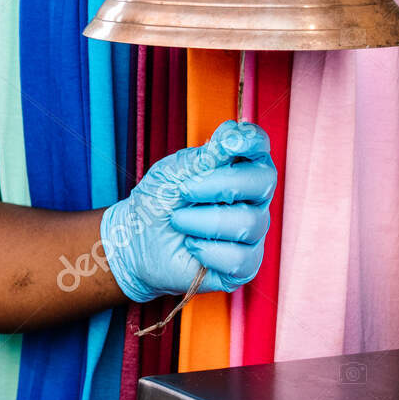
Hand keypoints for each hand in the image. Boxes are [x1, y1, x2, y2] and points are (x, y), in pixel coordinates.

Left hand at [100, 120, 275, 302]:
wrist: (135, 243)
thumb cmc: (158, 202)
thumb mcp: (172, 173)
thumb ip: (203, 157)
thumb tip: (233, 135)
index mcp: (236, 168)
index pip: (258, 147)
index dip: (251, 141)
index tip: (229, 142)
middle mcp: (252, 198)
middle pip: (262, 182)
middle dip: (221, 184)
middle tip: (185, 190)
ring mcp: (252, 232)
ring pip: (249, 222)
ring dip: (202, 221)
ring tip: (178, 221)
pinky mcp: (245, 264)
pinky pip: (240, 258)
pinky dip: (207, 251)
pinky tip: (191, 246)